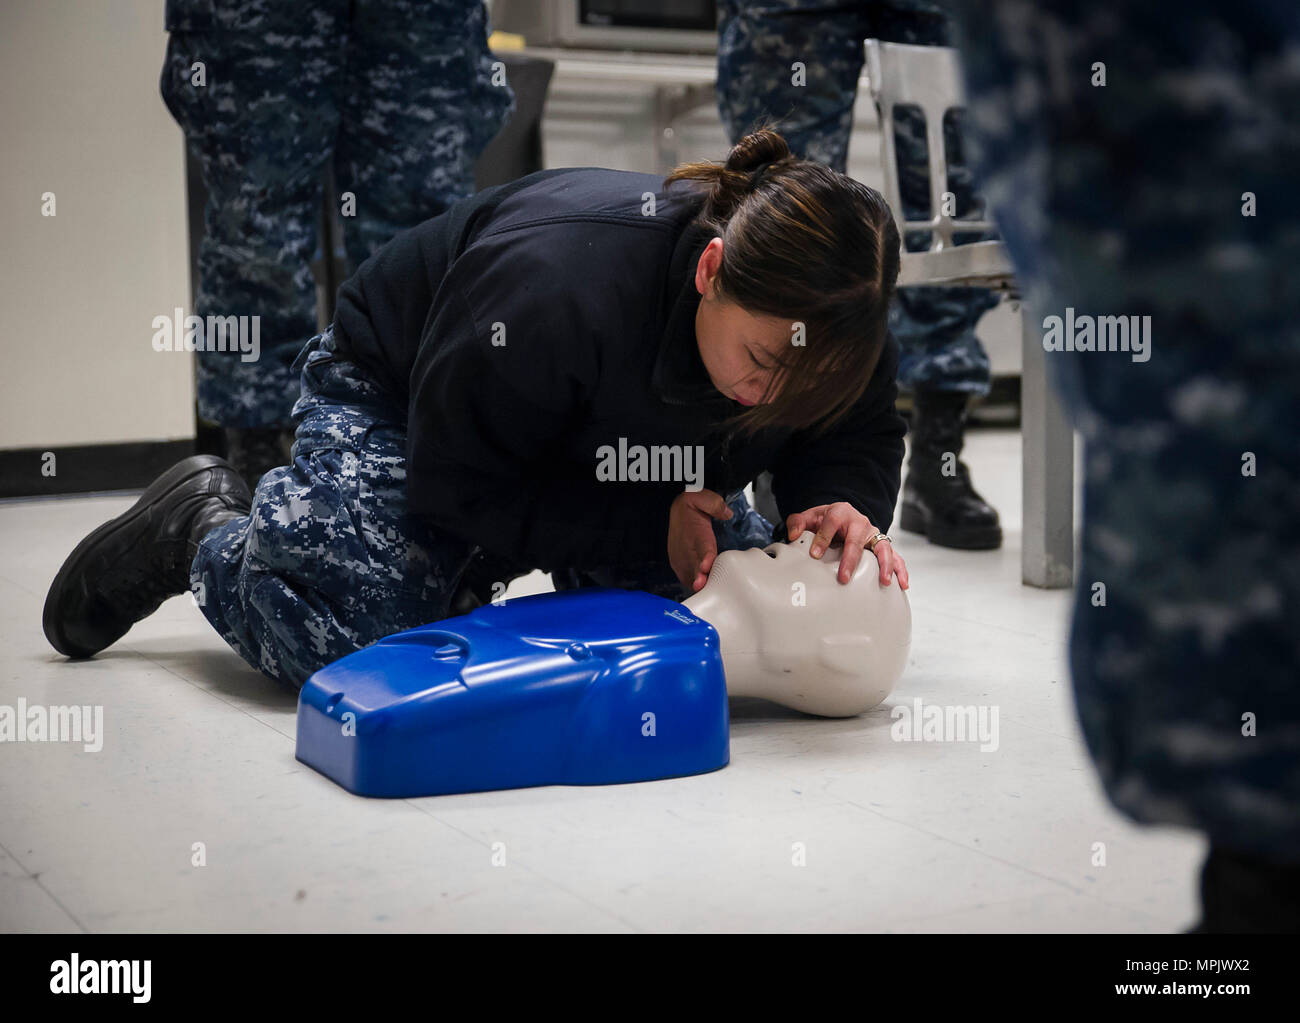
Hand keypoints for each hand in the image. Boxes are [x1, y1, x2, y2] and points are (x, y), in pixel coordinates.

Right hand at [667, 489, 732, 592]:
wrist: (678, 509)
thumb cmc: (694, 506)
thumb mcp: (705, 498)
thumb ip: (715, 505)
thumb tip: (727, 513)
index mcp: (695, 532)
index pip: (701, 546)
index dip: (704, 558)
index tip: (706, 567)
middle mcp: (686, 546)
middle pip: (693, 565)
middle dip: (698, 577)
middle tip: (702, 587)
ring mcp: (680, 556)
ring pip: (688, 574)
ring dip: (695, 583)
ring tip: (703, 593)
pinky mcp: (678, 562)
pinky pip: (685, 577)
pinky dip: (692, 583)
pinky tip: (700, 590)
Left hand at [787, 502, 909, 588]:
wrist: (843, 517)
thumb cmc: (825, 520)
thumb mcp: (810, 517)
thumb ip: (798, 522)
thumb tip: (793, 535)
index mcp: (841, 512)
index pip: (831, 523)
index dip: (823, 538)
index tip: (814, 554)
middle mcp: (860, 522)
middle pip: (856, 540)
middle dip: (851, 560)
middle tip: (843, 577)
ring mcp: (873, 534)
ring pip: (883, 547)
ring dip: (885, 565)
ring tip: (884, 582)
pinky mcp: (882, 545)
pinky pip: (895, 556)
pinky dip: (900, 569)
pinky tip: (902, 584)